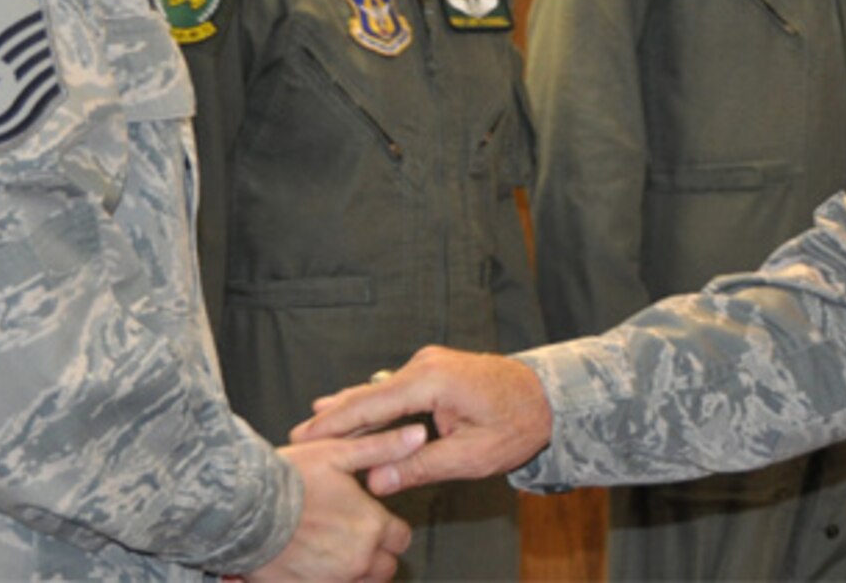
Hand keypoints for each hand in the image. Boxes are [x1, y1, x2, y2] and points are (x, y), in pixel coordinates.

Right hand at [244, 439, 412, 581]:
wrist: (240, 507)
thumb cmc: (286, 478)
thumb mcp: (339, 452)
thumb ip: (384, 447)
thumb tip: (419, 435)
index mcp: (371, 526)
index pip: (400, 538)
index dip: (388, 527)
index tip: (371, 519)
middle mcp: (358, 560)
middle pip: (385, 567)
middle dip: (375, 552)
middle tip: (350, 534)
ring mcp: (333, 581)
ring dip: (356, 571)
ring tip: (332, 549)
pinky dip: (330, 580)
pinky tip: (313, 564)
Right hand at [291, 346, 552, 498]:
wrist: (549, 396)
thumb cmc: (517, 425)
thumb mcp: (471, 456)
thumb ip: (421, 467)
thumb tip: (376, 483)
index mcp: (433, 381)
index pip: (372, 404)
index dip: (336, 423)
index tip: (305, 438)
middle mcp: (425, 364)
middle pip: (369, 394)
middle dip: (333, 416)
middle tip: (296, 436)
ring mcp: (429, 363)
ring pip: (380, 389)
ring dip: (350, 408)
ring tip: (313, 424)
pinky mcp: (434, 368)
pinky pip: (394, 388)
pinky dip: (372, 403)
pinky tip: (350, 408)